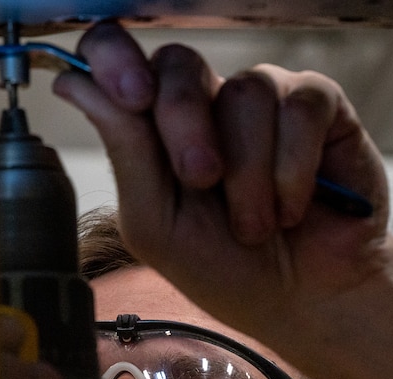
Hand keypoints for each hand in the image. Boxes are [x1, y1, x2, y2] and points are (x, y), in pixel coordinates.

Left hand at [53, 22, 391, 350]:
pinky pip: (300, 107)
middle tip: (201, 180)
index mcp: (156, 129)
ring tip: (257, 226)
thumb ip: (124, 151)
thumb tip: (73, 84)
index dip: (117, 58)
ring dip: (248, 175)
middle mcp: (208, 105)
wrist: (303, 305)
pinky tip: (294, 207)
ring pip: (245, 91)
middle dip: (184, 122)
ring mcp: (264, 102)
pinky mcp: (318, 108)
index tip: (131, 96)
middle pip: (179, 63)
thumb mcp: (157, 225)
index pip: (119, 59)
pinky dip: (293, 168)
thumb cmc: (228, 272)